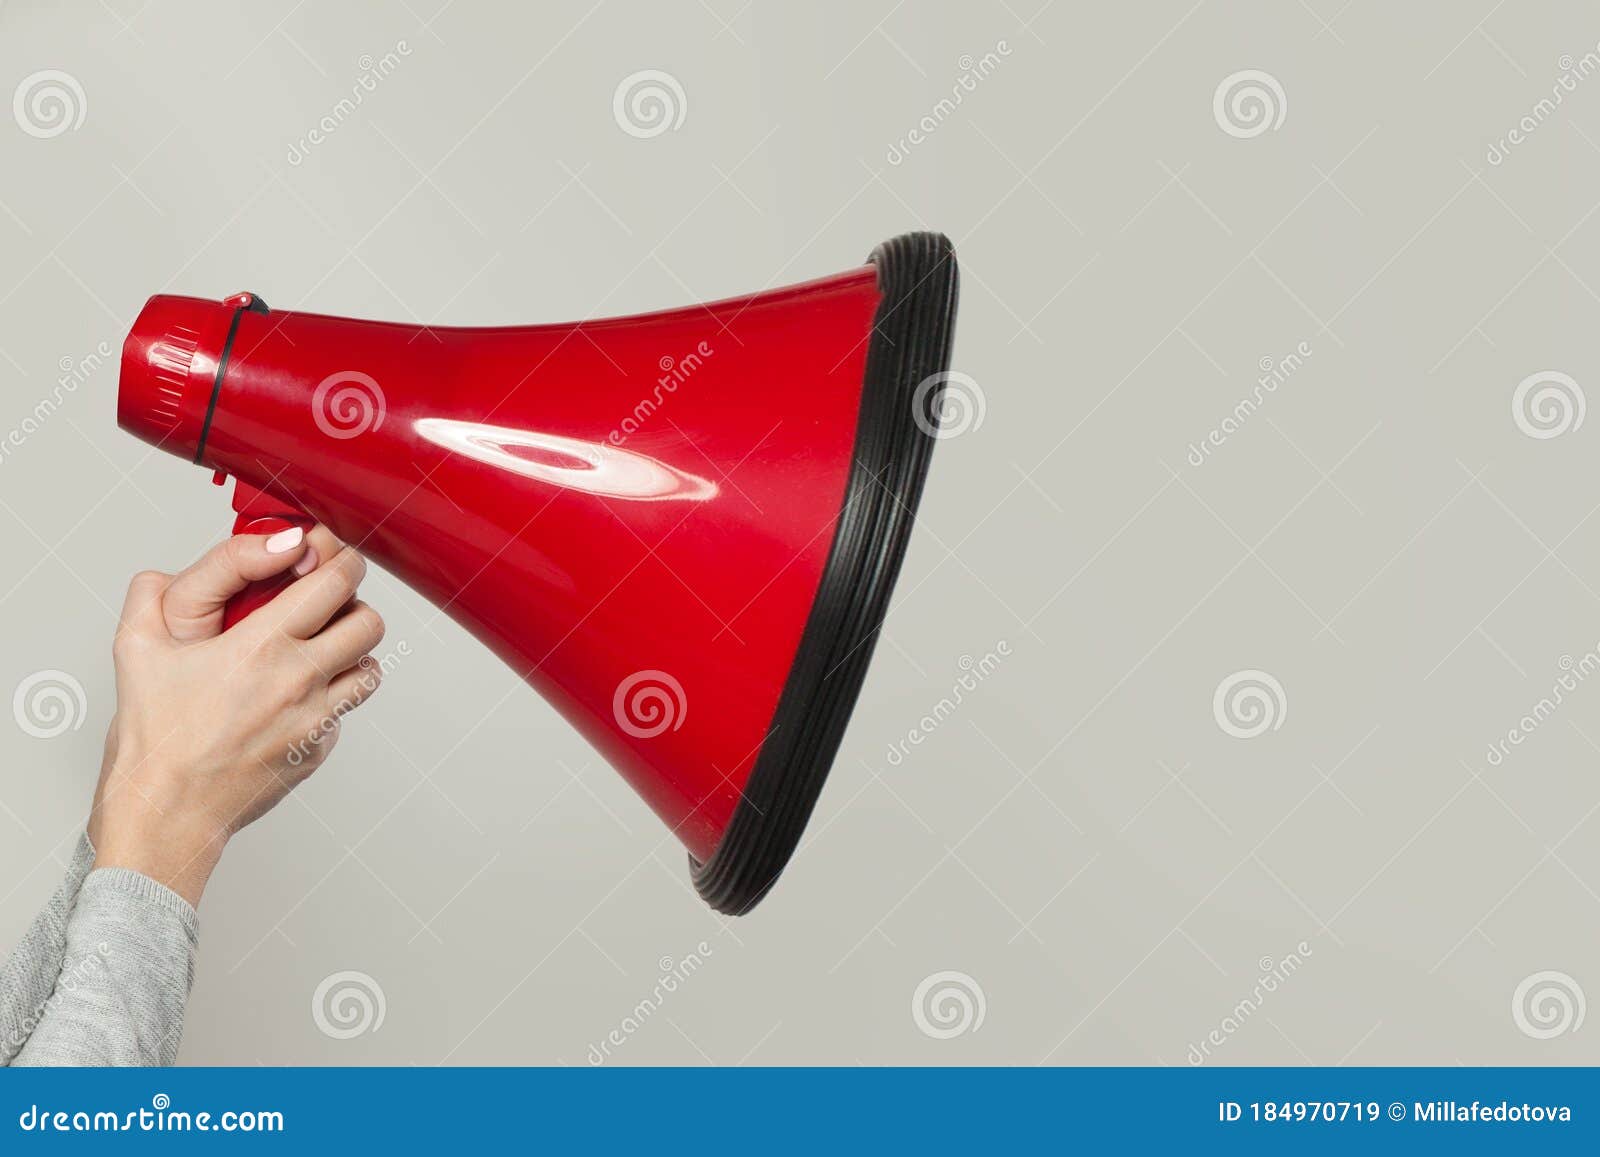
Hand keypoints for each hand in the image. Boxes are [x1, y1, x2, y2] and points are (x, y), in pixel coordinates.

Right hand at [87, 525, 385, 905]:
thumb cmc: (154, 741)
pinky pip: (344, 712)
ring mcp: (317, 719)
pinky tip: (294, 699)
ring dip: (352, 654)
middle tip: (329, 605)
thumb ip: (148, 598)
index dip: (340, 561)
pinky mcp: (320, 749)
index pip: (335, 582)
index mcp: (262, 647)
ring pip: (370, 669)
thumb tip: (160, 574)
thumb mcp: (135, 653)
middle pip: (369, 622)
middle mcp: (300, 680)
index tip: (331, 557)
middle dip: (353, 605)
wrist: (167, 813)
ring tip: (318, 651)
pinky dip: (331, 699)